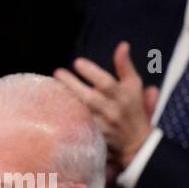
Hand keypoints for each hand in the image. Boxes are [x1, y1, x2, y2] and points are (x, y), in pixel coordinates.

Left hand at [53, 42, 156, 170]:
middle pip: (90, 97)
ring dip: (67, 100)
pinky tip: (55, 108)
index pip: (107, 83)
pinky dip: (68, 117)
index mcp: (124, 96)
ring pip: (82, 112)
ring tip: (52, 88)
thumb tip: (122, 45)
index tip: (77, 62)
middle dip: (73, 84)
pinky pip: (79, 126)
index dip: (92, 72)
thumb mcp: (133, 86)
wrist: (136, 142)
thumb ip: (125, 66)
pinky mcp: (96, 137)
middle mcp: (113, 110)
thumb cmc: (133, 108)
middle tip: (58, 72)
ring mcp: (104, 125)